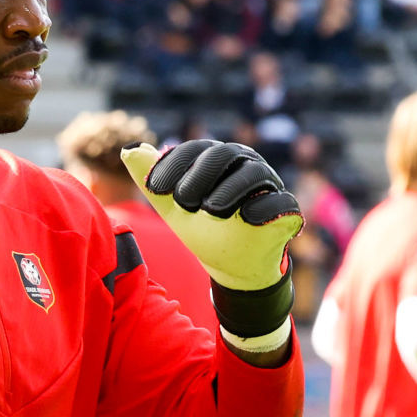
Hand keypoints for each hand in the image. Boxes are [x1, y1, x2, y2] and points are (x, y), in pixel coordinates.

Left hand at [120, 140, 303, 290]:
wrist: (232, 266)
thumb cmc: (203, 230)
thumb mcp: (172, 208)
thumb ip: (151, 180)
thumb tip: (128, 149)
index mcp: (217, 160)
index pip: (195, 150)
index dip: (173, 164)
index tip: (153, 188)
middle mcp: (245, 164)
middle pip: (224, 154)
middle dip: (200, 175)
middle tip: (182, 202)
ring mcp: (269, 186)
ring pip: (254, 173)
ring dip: (230, 190)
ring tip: (211, 211)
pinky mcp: (287, 210)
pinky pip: (280, 202)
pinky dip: (262, 209)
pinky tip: (246, 219)